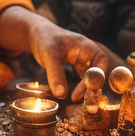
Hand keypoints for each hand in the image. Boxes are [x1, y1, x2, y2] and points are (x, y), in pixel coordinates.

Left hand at [0, 6, 118, 101]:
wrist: (35, 34)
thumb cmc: (43, 38)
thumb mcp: (48, 54)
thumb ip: (55, 73)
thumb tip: (60, 95)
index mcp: (86, 46)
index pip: (100, 62)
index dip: (95, 78)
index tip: (82, 91)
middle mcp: (87, 53)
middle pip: (97, 71)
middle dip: (92, 87)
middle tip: (83, 101)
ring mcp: (82, 59)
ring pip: (90, 76)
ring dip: (86, 89)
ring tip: (77, 101)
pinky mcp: (75, 66)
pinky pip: (81, 78)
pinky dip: (79, 87)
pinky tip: (72, 96)